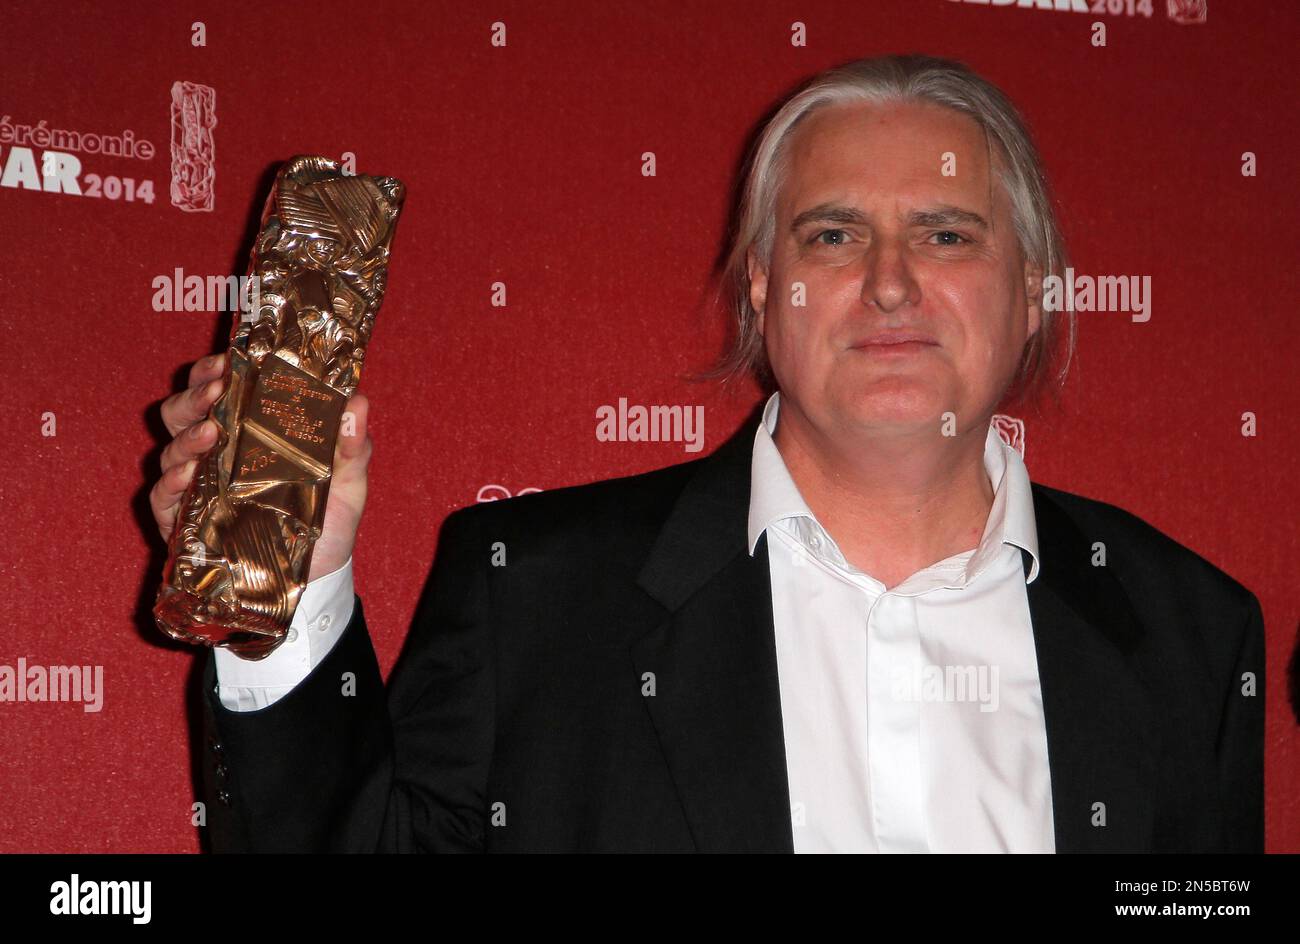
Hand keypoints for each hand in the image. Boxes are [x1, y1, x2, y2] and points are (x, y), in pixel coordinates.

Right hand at [151, 353, 372, 582]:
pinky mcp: (183, 522)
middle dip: (194, 394)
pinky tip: (188, 475)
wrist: (318, 577)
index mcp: (251, 431)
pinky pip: (162, 496)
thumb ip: (353, 444)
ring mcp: (197, 485)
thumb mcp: (349, 481)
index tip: (228, 359)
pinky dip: (171, 482)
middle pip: (184, 409)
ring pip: (171, 445)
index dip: (216, 369)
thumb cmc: (328, 521)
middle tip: (216, 390)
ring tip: (211, 432)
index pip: (220, 387)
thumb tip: (358, 400)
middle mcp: (218, 452)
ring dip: (187, 434)